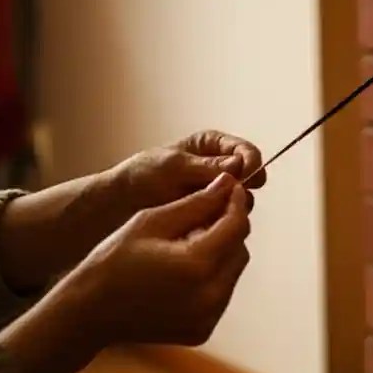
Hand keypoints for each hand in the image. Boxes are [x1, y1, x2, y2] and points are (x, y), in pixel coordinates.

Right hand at [0, 130, 263, 293]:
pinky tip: (184, 270)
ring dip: (221, 252)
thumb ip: (196, 203)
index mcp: (197, 264)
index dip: (236, 203)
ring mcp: (208, 316)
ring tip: (189, 243)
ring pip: (233, 271)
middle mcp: (210, 295)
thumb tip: (228, 184)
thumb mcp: (151, 222)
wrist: (88, 313)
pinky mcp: (203, 329)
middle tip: (203, 217)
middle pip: (240, 248)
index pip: (237, 225)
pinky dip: (212, 277)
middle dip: (228, 228)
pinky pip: (221, 293)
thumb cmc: (113, 261)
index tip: (230, 189)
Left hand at [110, 130, 266, 212]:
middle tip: (228, 201)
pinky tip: (204, 226)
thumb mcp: (173, 166)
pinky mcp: (211, 214)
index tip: (250, 177)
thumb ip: (207, 167)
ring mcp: (217, 192)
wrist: (120, 203)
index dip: (252, 163)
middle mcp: (221, 168)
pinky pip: (226, 219)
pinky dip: (220, 223)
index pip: (245, 151)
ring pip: (241, 202)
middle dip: (242, 190)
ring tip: (209, 216)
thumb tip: (239, 166)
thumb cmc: (143, 174)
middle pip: (250, 178)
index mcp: (214, 146)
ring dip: (230, 209)